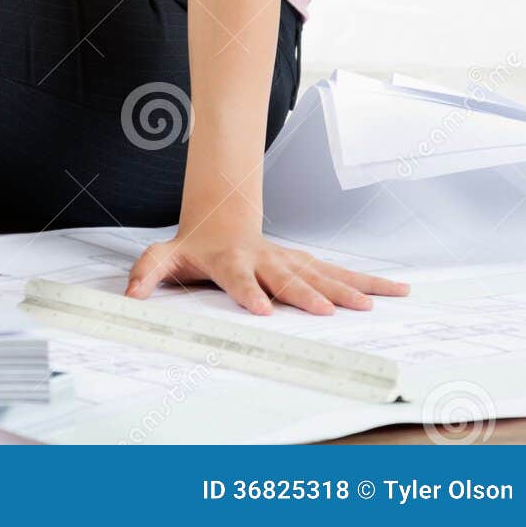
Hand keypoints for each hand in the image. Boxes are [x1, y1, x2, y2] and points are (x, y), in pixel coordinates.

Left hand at [125, 209, 410, 315]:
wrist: (220, 214)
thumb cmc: (194, 244)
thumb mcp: (163, 256)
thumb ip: (147, 273)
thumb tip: (129, 298)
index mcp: (230, 261)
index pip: (238, 278)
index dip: (248, 292)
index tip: (262, 310)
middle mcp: (265, 260)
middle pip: (288, 278)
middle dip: (306, 294)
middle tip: (326, 312)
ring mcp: (288, 260)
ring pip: (321, 273)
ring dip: (347, 289)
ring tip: (372, 305)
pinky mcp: (306, 263)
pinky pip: (338, 273)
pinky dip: (368, 281)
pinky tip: (396, 290)